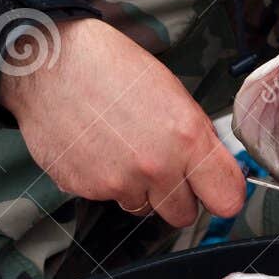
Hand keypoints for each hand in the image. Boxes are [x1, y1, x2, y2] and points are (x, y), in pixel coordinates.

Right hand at [0, 18, 245, 227]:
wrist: (51, 64)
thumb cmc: (110, 66)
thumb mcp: (171, 91)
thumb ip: (195, 136)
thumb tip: (211, 164)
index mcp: (186, 137)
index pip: (227, 198)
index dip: (221, 194)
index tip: (214, 187)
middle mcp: (156, 166)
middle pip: (184, 215)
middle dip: (177, 196)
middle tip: (163, 167)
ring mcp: (119, 182)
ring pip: (144, 208)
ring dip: (139, 189)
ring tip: (122, 148)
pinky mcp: (86, 189)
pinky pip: (108, 198)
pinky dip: (105, 180)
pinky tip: (97, 148)